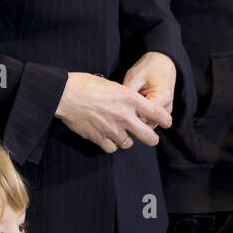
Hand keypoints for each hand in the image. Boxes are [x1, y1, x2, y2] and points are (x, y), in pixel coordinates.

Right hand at [55, 71, 172, 153]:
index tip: (167, 122)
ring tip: (120, 132)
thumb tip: (133, 106)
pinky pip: (113, 148)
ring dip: (127, 139)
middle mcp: (124, 115)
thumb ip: (125, 97)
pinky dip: (111, 144)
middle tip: (149, 137)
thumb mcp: (112, 85)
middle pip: (149, 137)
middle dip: (152, 138)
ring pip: (129, 144)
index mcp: (129, 98)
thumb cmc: (86, 84)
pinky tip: (107, 136)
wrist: (65, 94)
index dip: (165, 120)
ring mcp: (112, 129)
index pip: (157, 113)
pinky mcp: (99, 138)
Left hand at [122, 51, 176, 127]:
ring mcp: (165, 113)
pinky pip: (148, 123)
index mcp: (162, 97)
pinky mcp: (161, 115)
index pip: (143, 118)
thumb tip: (118, 113)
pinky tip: (128, 113)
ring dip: (134, 123)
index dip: (127, 118)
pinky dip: (138, 120)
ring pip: (147, 127)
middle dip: (130, 123)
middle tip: (115, 115)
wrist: (162, 64)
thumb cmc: (148, 69)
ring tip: (121, 113)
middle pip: (146, 126)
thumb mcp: (134, 78)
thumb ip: (128, 96)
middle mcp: (167, 108)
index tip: (115, 114)